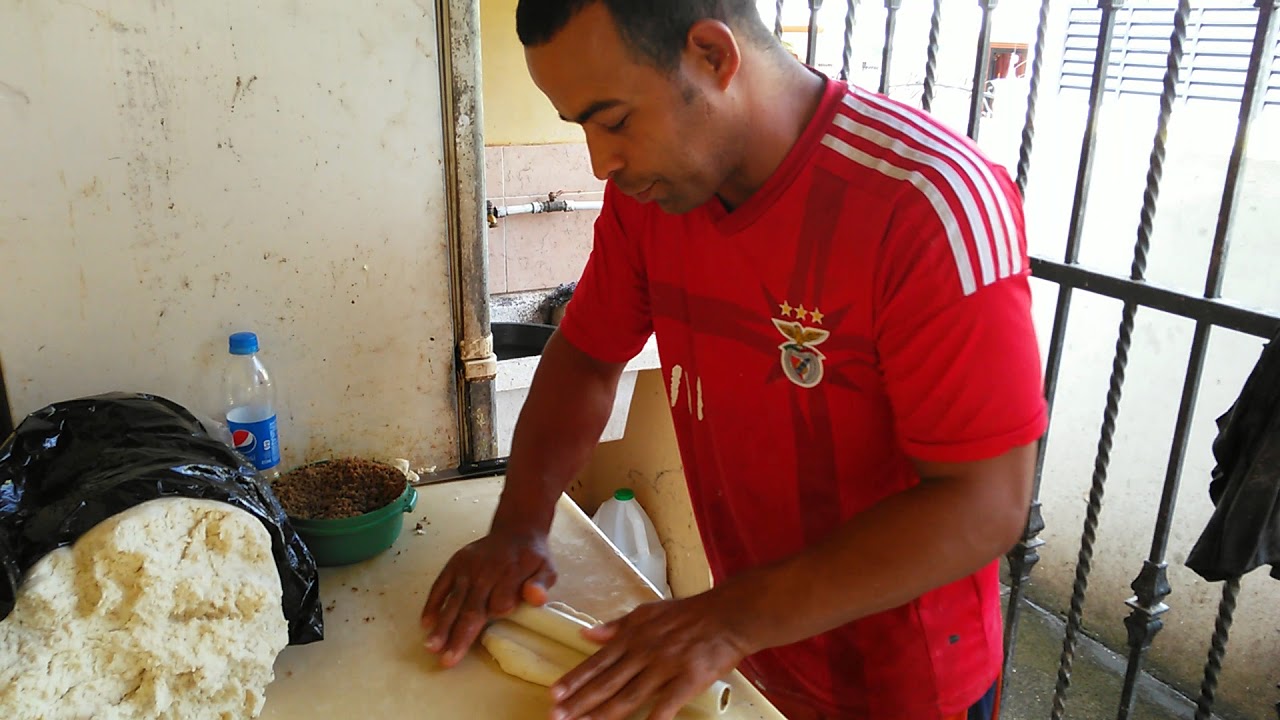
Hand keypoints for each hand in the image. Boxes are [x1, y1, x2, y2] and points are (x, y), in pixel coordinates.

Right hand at [420, 527, 556, 666]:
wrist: (516, 531)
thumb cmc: (531, 558)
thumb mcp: (547, 568)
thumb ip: (542, 583)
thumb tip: (536, 597)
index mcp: (510, 573)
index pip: (501, 600)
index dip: (498, 611)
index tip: (492, 626)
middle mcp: (485, 571)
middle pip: (472, 607)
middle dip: (459, 635)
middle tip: (448, 659)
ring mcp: (466, 568)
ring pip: (453, 601)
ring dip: (442, 625)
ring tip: (432, 647)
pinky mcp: (454, 564)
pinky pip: (440, 586)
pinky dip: (432, 604)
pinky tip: (426, 624)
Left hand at [549, 592, 753, 719]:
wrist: (727, 615)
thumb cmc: (688, 614)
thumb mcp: (647, 612)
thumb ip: (616, 626)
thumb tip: (586, 634)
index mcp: (632, 636)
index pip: (597, 662)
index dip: (574, 680)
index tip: (554, 694)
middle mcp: (643, 652)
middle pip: (606, 682)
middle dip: (579, 702)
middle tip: (557, 716)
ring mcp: (664, 667)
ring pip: (628, 696)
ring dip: (603, 714)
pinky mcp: (687, 680)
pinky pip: (665, 705)